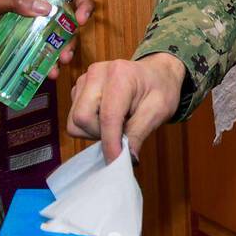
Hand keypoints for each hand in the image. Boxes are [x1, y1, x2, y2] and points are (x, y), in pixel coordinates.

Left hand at [0, 0, 97, 77]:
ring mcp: (41, 15)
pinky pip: (55, 42)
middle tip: (81, 21)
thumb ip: (15, 1)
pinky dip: (57, 56)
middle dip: (82, 5)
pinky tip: (53, 70)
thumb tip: (47, 8)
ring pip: (67, 20)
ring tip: (64, 57)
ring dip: (70, 39)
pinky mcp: (38, 35)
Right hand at [68, 53, 184, 161]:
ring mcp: (84, 80)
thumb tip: (125, 159)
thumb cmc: (160, 89)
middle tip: (122, 133)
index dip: (110, 143)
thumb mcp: (159, 111)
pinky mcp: (78, 89)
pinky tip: (108, 118)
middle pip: (81, 118)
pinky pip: (75, 118)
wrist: (156, 73)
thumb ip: (139, 133)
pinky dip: (90, 126)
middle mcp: (96, 73)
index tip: (116, 162)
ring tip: (117, 123)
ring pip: (75, 121)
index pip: (107, 116)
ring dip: (94, 131)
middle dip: (99, 134)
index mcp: (120, 75)